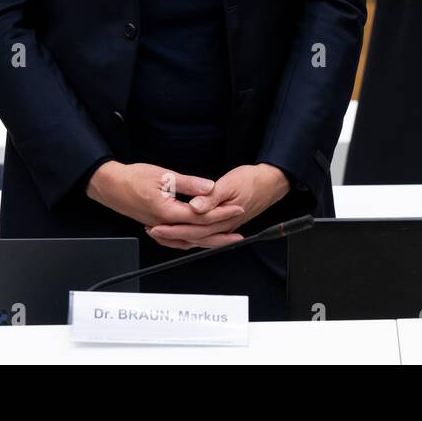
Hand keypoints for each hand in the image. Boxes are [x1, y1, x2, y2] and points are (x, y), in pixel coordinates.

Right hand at [86, 161, 244, 229]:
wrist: (109, 186)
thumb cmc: (133, 179)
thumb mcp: (164, 176)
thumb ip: (189, 184)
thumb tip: (209, 188)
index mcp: (168, 212)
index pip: (201, 216)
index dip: (222, 213)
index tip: (237, 208)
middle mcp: (164, 224)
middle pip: (197, 235)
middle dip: (220, 235)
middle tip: (239, 235)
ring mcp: (159, 228)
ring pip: (187, 241)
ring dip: (206, 242)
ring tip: (224, 241)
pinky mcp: (155, 226)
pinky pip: (176, 240)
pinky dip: (189, 242)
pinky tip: (197, 241)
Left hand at [146, 164, 291, 249]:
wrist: (270, 183)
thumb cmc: (252, 181)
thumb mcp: (230, 184)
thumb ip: (211, 197)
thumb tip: (195, 206)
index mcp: (222, 218)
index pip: (193, 229)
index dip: (173, 229)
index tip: (156, 225)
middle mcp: (222, 226)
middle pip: (192, 237)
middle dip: (170, 235)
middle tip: (152, 230)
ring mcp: (223, 226)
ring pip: (197, 239)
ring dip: (178, 237)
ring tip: (159, 233)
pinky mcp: (223, 223)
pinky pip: (203, 234)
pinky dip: (189, 235)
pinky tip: (180, 232)